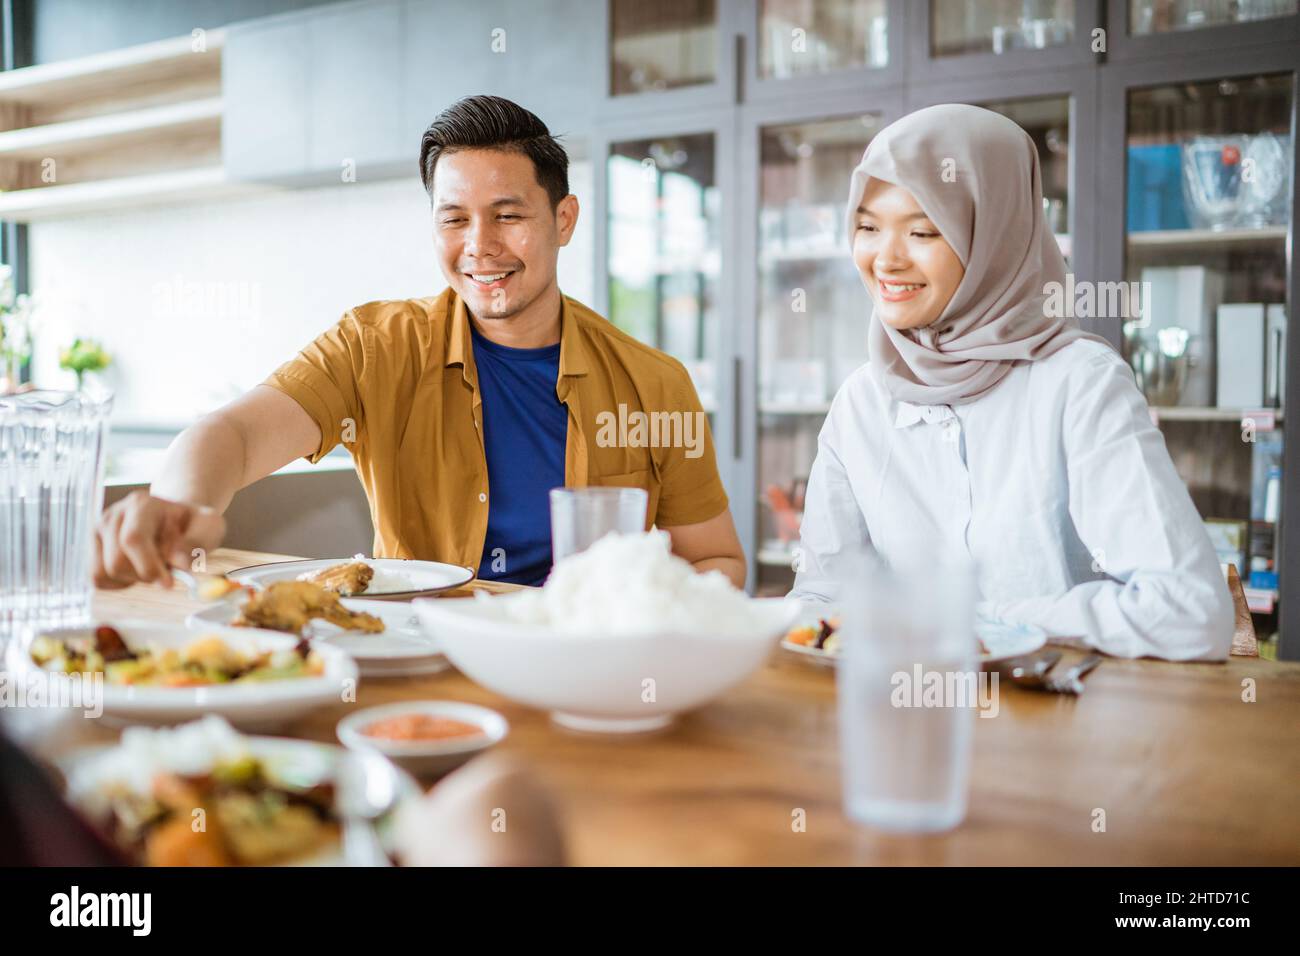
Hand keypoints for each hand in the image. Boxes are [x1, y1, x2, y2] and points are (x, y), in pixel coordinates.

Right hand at [94, 490, 225, 588]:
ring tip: (151, 566)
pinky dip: (119, 583)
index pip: (133, 538)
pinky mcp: (92, 549)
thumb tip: (180, 564)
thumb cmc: (192, 524)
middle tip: (166, 570)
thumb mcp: (208, 527)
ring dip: (132, 580)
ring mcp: (97, 531)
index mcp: (141, 504)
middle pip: (117, 562)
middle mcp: (113, 515)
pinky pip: (97, 579)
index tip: (168, 583)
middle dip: (144, 575)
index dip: (148, 565)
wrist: (175, 519)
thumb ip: (197, 542)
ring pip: (104, 573)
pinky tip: (137, 570)